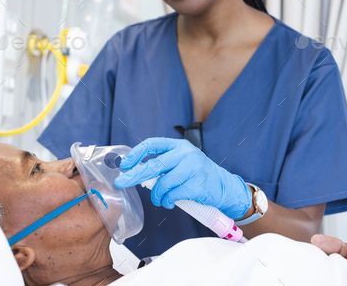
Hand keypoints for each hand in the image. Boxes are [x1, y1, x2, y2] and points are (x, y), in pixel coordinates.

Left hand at [114, 138, 251, 218]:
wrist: (224, 186)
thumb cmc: (198, 174)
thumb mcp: (182, 162)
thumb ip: (163, 164)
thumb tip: (137, 172)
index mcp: (179, 146)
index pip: (153, 144)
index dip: (136, 153)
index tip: (125, 164)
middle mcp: (186, 154)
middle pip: (155, 165)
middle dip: (135, 175)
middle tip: (122, 183)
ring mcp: (193, 169)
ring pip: (163, 183)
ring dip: (157, 195)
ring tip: (160, 200)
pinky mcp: (198, 184)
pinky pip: (173, 195)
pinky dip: (167, 201)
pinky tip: (170, 202)